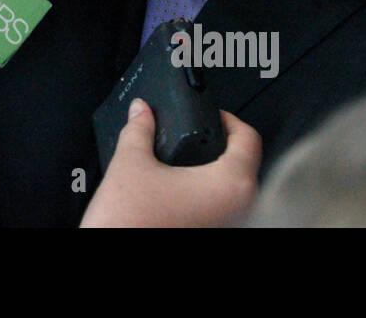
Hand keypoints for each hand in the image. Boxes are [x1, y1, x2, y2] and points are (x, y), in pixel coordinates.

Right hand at [80, 100, 261, 227]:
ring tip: (184, 159)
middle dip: (219, 144)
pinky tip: (179, 186)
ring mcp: (227, 225)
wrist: (115, 255)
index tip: (214, 114)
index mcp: (229, 185)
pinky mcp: (214, 233)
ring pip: (233, 187)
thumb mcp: (131, 163)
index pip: (249, 139)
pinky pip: (221, 206)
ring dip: (213, 169)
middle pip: (244, 163)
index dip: (230, 119)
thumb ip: (139, 129)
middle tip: (195, 132)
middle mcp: (238, 209)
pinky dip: (206, 192)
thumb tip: (141, 111)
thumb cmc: (130, 224)